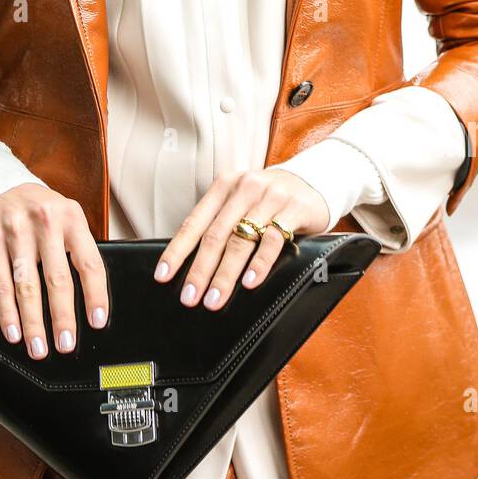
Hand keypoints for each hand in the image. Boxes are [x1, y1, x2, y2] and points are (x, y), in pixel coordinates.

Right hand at [0, 184, 109, 359]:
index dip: (95, 294)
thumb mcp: (65, 216)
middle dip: (62, 316)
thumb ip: (77, 248)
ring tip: (39, 348)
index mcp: (71, 217)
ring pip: (26, 285)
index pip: (88, 262)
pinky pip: (1, 282)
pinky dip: (7, 312)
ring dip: (33, 322)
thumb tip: (93, 297)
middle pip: (57, 278)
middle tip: (66, 344)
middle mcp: (45, 221)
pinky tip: (14, 331)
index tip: (98, 322)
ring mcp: (15, 230)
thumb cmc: (39, 209)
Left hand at [152, 169, 329, 310]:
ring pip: (242, 240)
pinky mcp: (293, 209)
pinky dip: (259, 263)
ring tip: (214, 299)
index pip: (194, 222)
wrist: (314, 180)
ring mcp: (270, 197)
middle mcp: (244, 188)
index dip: (177, 250)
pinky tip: (249, 282)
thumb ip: (221, 223)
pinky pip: (273, 239)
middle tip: (189, 297)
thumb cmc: (269, 199)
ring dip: (226, 274)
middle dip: (200, 270)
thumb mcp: (241, 201)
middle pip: (216, 234)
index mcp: (224, 185)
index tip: (163, 276)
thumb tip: (192, 265)